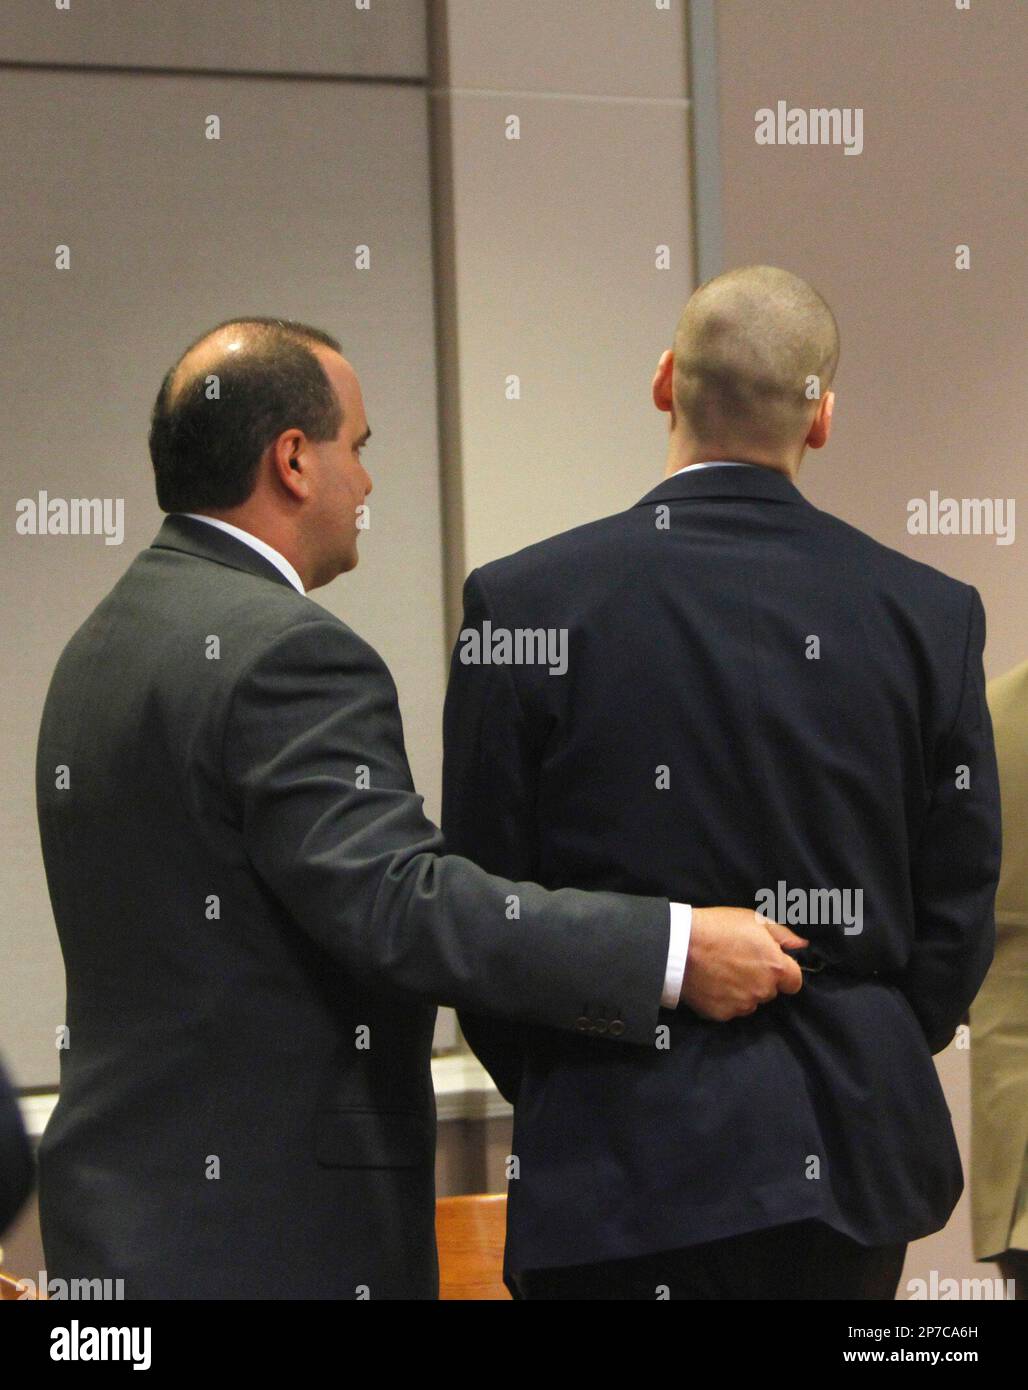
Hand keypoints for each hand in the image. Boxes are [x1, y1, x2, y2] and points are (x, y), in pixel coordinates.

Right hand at [678, 907, 806, 1020]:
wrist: (679, 945)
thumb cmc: (718, 927)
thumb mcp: (753, 919)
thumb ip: (782, 935)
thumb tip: (801, 946)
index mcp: (776, 967)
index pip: (795, 982)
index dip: (783, 972)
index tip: (768, 963)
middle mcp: (763, 990)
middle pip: (770, 991)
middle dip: (760, 979)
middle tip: (738, 961)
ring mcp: (742, 1005)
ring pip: (750, 1001)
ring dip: (743, 991)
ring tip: (722, 971)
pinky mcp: (722, 1014)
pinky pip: (730, 1009)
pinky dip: (724, 999)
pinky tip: (712, 982)